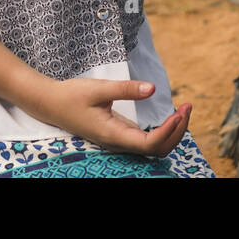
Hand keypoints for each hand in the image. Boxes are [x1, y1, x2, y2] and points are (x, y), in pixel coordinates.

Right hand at [35, 77, 190, 156]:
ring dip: (173, 131)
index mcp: (113, 135)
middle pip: (158, 149)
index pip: (150, 143)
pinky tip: (171, 115)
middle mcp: (119, 143)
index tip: (179, 111)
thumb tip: (152, 89)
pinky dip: (164, 129)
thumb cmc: (71, 96)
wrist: (50, 104)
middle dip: (177, 131)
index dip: (169, 131)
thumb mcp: (98, 88)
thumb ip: (126, 89)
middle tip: (188, 106)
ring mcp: (120, 140)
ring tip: (184, 109)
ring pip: (155, 146)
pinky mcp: (121, 133)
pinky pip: (148, 139)